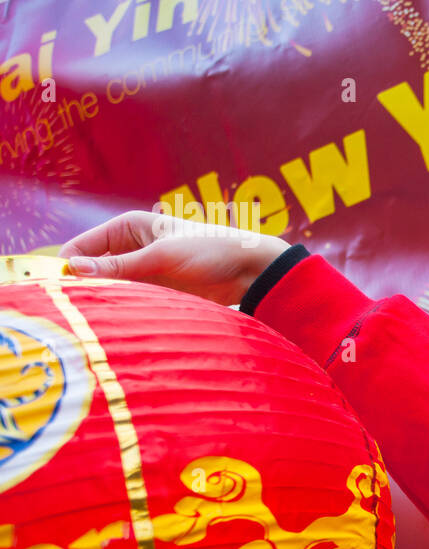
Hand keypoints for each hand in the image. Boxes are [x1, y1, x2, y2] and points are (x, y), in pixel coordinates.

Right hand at [57, 211, 291, 307]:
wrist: (252, 270)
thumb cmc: (211, 250)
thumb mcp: (163, 256)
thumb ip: (120, 265)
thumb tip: (75, 270)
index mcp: (129, 226)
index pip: (81, 247)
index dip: (67, 267)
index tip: (56, 291)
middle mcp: (131, 247)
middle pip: (93, 270)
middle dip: (84, 287)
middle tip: (73, 310)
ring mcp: (143, 271)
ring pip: (110, 288)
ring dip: (104, 300)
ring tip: (96, 318)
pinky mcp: (157, 291)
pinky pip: (130, 300)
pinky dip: (122, 308)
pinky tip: (116, 321)